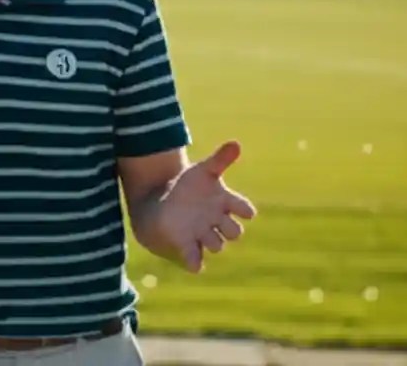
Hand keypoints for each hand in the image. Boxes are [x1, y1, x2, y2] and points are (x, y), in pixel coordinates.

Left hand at [156, 141, 256, 272]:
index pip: (244, 209)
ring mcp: (203, 235)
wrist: (161, 200)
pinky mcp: (187, 246)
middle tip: (219, 221)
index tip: (244, 209)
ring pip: (216, 245)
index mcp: (225, 202)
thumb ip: (220, 159)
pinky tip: (195, 264)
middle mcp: (217, 222)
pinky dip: (195, 263)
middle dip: (230, 229)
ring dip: (212, 241)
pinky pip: (196, 260)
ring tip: (202, 235)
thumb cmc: (189, 185)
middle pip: (234, 231)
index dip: (245, 210)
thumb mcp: (203, 170)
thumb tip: (236, 143)